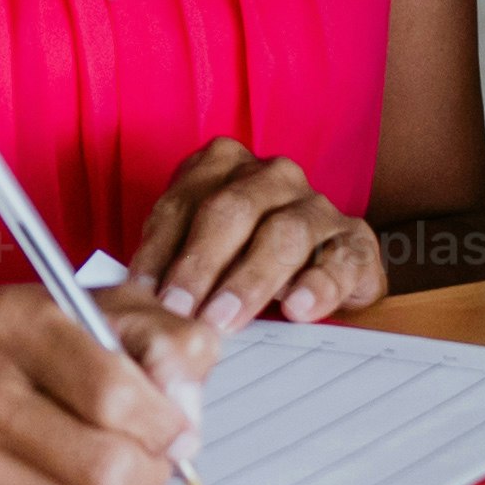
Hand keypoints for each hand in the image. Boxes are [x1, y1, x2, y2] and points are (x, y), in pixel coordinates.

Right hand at [0, 283, 224, 484]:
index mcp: (14, 323)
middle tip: (150, 453)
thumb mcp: (99, 306)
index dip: (166, 419)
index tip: (175, 422)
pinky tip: (46, 472)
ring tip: (93, 455)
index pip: (117, 395)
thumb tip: (189, 411)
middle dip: (151, 469)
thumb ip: (168, 339)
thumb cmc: (24, 337)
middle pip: (106, 469)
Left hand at [127, 139, 385, 325]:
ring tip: (225, 318)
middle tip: (181, 310)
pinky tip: (297, 309)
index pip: (184, 202)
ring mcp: (317, 207)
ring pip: (283, 233)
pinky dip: (317, 286)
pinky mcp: (355, 243)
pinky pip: (338, 261)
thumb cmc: (242, 261)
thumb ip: (168, 265)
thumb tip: (129, 301)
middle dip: (200, 263)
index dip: (159, 249)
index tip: (141, 291)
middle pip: (232, 210)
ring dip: (249, 280)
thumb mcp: (200, 255)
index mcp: (225, 166)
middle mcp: (273, 176)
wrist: (320, 271)